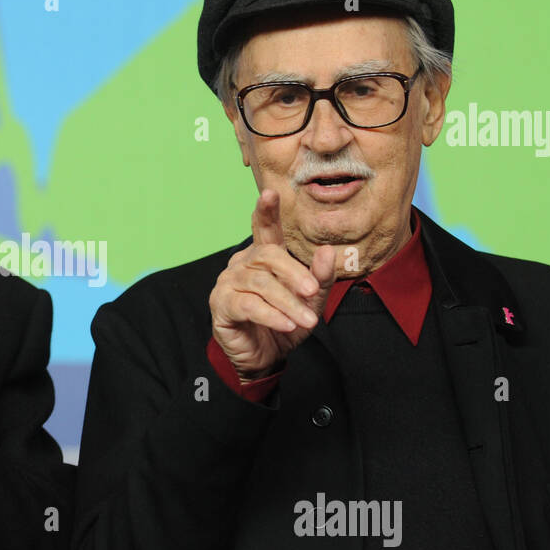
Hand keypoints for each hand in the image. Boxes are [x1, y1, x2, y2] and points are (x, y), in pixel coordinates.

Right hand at [209, 188, 336, 380]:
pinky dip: (271, 315)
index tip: (271, 193)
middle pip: (268, 256)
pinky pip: (248, 305)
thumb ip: (320, 277)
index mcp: (264, 257)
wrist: (264, 357)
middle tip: (313, 291)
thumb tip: (328, 252)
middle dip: (294, 273)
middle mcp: (243, 264)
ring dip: (287, 302)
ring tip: (307, 320)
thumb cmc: (285, 323)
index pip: (265, 229)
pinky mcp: (222, 305)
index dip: (267, 211)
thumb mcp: (311, 301)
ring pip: (260, 284)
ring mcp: (229, 283)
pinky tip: (286, 324)